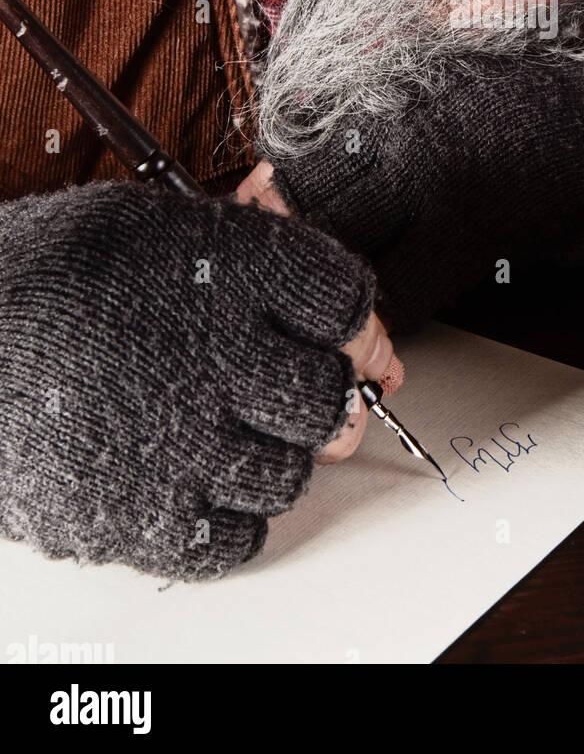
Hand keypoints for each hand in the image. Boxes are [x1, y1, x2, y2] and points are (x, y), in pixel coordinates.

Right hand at [0, 181, 380, 579]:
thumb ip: (254, 251)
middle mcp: (214, 358)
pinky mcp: (142, 516)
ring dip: (272, 452)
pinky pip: (236, 537)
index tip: (340, 330)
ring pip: (292, 472)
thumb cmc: (53, 278)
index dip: (352, 318)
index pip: (344, 302)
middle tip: (286, 387)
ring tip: (221, 427)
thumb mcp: (155, 224)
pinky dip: (229, 515)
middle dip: (320, 391)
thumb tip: (337, 299)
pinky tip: (196, 476)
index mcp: (225, 271)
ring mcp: (181, 443)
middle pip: (329, 395)